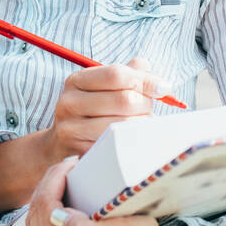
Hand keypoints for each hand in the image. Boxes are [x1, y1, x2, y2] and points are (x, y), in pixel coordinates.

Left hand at [19, 156, 198, 225]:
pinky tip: (53, 204)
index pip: (45, 205)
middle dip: (49, 184)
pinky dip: (40, 216)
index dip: (55, 178)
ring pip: (31, 222)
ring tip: (62, 182)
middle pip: (35, 213)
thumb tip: (57, 216)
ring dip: (44, 198)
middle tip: (68, 167)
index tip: (72, 163)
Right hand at [37, 56, 169, 165]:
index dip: (145, 80)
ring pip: (124, 124)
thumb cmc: (92, 110)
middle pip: (124, 99)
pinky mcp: (79, 151)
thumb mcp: (103, 86)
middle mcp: (69, 102)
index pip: (116, 75)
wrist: (62, 143)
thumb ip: (131, 73)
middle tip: (148, 109)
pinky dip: (132, 141)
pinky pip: (117, 145)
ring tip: (139, 123)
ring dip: (141, 124)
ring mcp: (71, 129)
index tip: (164, 88)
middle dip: (145, 104)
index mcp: (76, 81)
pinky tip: (131, 137)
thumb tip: (160, 83)